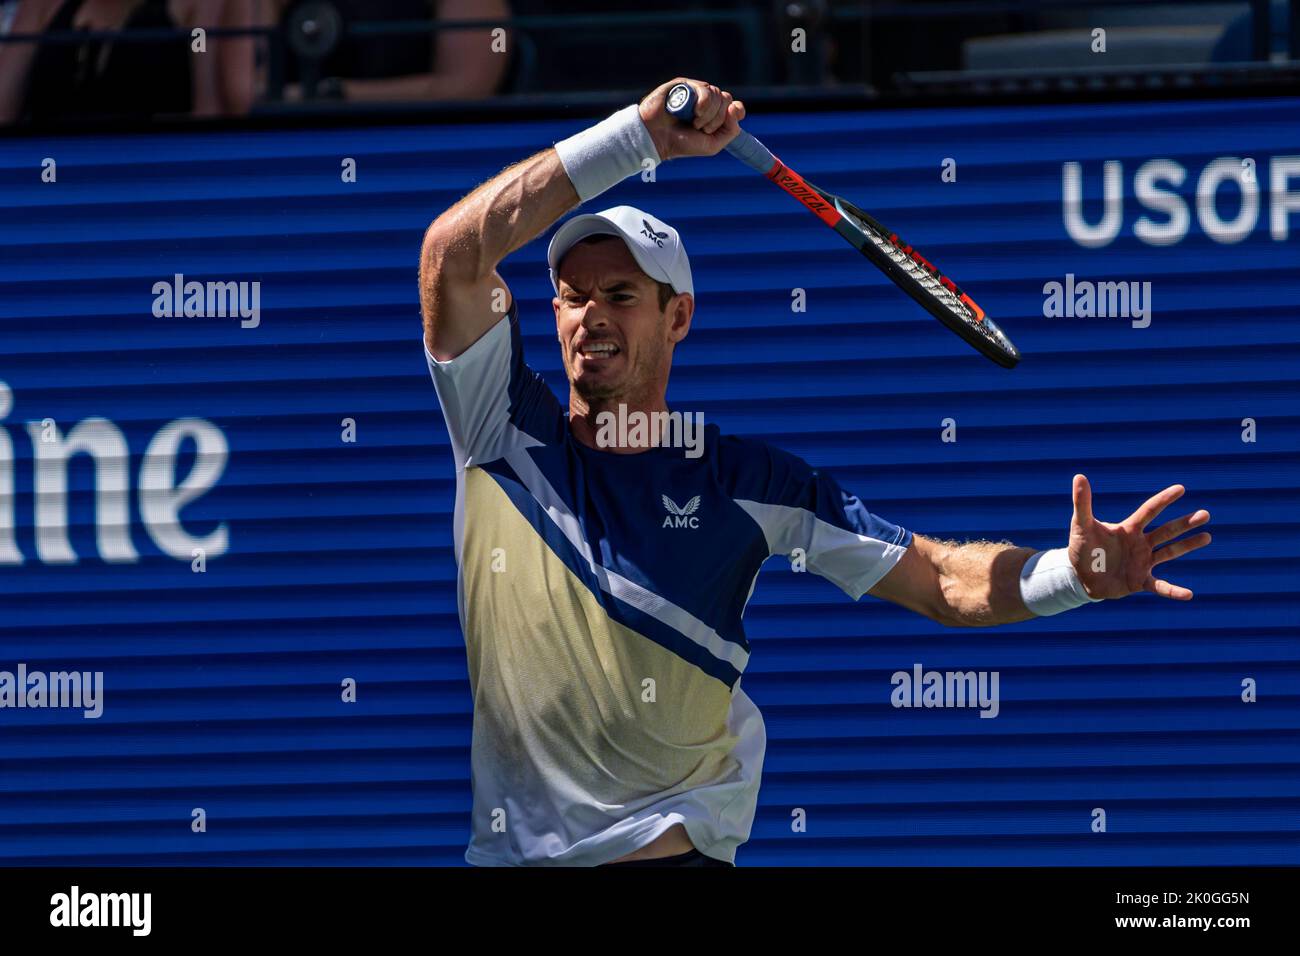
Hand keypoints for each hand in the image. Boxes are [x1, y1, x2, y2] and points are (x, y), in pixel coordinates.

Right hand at [638, 77, 744, 161]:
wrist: (657, 137)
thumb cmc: (682, 143)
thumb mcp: (712, 145)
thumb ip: (731, 131)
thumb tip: (735, 107)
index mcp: (713, 115)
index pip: (734, 106)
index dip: (736, 111)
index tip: (731, 117)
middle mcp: (706, 101)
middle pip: (727, 99)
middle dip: (717, 118)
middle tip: (701, 128)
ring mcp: (695, 92)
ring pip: (717, 94)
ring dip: (708, 114)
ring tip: (693, 123)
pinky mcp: (685, 84)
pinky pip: (705, 89)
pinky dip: (703, 104)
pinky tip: (691, 112)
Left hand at [1068, 474, 1211, 600]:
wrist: (1079, 576)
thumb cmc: (1081, 548)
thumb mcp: (1081, 525)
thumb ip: (1082, 503)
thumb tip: (1079, 476)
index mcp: (1128, 529)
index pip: (1149, 510)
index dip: (1164, 500)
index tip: (1181, 488)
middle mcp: (1140, 543)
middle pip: (1166, 531)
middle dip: (1185, 523)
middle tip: (1205, 514)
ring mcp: (1142, 562)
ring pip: (1169, 552)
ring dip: (1187, 545)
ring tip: (1207, 536)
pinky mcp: (1140, 581)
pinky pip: (1160, 586)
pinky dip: (1173, 591)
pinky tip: (1188, 594)